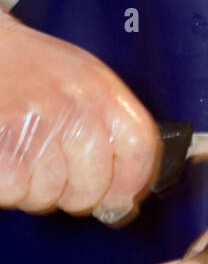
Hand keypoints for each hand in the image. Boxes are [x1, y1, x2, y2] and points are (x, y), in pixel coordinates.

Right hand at [0, 14, 159, 218]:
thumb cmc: (26, 66)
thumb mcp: (79, 78)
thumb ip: (105, 121)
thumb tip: (124, 182)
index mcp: (100, 89)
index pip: (139, 147)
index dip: (131, 182)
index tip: (119, 197)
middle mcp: (75, 105)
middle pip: (93, 185)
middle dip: (72, 195)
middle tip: (54, 174)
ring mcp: (39, 123)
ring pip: (50, 195)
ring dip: (33, 190)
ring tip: (23, 157)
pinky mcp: (5, 138)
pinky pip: (16, 190)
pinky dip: (8, 187)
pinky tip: (6, 160)